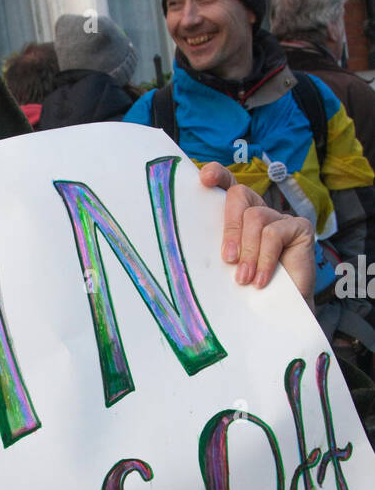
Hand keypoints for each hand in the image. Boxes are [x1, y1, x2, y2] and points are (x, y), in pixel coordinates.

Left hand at [198, 163, 315, 309]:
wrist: (279, 314)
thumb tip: (189, 244)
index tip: (204, 178)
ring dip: (248, 251)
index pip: (228, 185)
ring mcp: (281, 218)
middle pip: (240, 195)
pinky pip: (275, 233)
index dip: (218, 175)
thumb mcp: (226, 267)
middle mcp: (260, 212)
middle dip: (230, 227)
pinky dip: (265, 258)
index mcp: (238, 217)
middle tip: (227, 259)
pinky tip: (261, 280)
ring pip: (256, 217)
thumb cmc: (248, 292)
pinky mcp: (300, 228)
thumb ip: (217, 249)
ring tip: (244, 279)